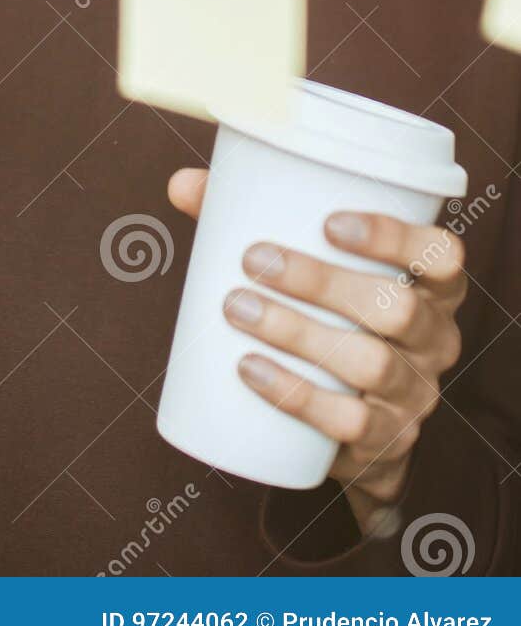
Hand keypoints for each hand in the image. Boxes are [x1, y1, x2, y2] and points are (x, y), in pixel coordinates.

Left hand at [168, 168, 466, 534]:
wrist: (353, 422)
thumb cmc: (331, 313)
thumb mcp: (316, 265)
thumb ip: (255, 216)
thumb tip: (182, 184)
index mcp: (433, 286)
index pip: (442, 255)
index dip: (394, 236)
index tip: (329, 223)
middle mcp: (436, 339)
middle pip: (397, 308)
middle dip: (322, 282)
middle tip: (254, 259)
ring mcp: (416, 394)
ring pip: (370, 363)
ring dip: (298, 333)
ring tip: (238, 307)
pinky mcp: (386, 441)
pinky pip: (348, 422)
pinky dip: (296, 395)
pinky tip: (250, 369)